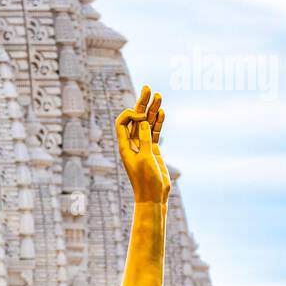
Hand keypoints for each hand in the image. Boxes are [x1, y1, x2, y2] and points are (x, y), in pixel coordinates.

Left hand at [115, 85, 170, 204]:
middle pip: (135, 119)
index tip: (143, 119)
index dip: (132, 115)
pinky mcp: (152, 151)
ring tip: (159, 96)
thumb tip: (145, 121)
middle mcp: (132, 144)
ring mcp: (143, 146)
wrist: (153, 197)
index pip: (122, 122)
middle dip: (141, 103)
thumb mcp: (145, 159)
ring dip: (152, 110)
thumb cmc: (146, 181)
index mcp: (125, 146)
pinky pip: (155, 132)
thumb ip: (144, 139)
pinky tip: (162, 112)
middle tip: (148, 88)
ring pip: (147, 124)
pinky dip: (158, 122)